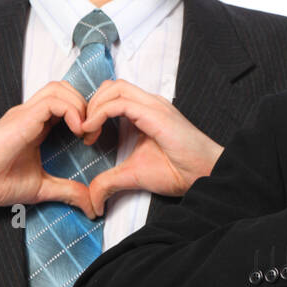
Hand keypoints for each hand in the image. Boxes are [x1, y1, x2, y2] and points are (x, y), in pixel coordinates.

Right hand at [0, 81, 95, 218]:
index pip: (66, 103)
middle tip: (92, 132)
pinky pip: (53, 101)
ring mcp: (25, 113)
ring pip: (60, 89)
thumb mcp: (41, 188)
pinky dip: (72, 111)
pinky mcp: (22, 117)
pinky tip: (76, 131)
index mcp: (36, 126)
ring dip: (80, 106)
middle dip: (87, 105)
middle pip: (65, 89)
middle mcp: (31, 115)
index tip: (92, 139)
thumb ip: (67, 191)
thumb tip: (91, 205)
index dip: (85, 115)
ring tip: (84, 132)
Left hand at [81, 79, 223, 216]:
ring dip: (93, 107)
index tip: (85, 136)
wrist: (204, 174)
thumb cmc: (179, 172)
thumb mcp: (134, 175)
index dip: (94, 110)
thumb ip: (111, 181)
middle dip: (90, 104)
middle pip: (111, 86)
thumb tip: (93, 200)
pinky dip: (99, 114)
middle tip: (83, 130)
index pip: (114, 95)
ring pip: (113, 88)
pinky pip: (118, 103)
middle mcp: (150, 103)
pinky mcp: (154, 113)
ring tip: (86, 131)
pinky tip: (91, 132)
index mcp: (147, 112)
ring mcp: (153, 106)